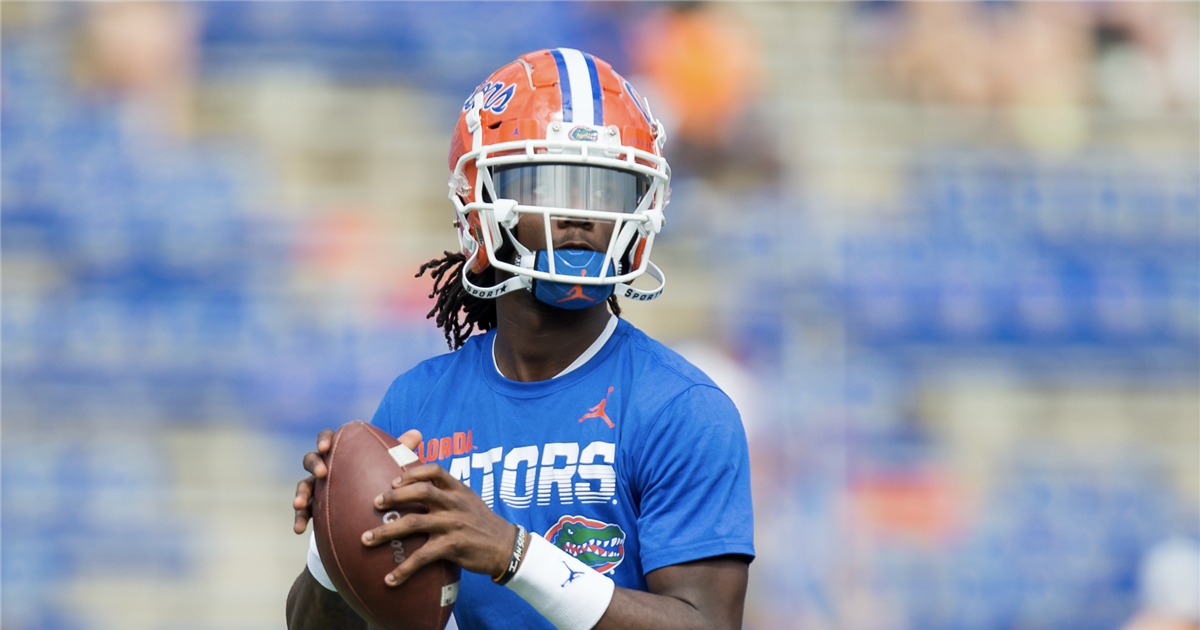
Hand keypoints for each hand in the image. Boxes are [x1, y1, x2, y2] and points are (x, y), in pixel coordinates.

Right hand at [292, 427, 422, 533]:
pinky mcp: (313, 507)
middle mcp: (325, 467)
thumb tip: (417, 434)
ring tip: (300, 504)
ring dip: (299, 493)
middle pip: (311, 459)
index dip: (325, 439)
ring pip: (303, 485)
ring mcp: (317, 488)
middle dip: (313, 463)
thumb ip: (398, 451)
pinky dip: (299, 519)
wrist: (362, 508)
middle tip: (321, 473)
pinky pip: (302, 512)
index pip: (330, 439)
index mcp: (340, 453)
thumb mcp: (386, 466)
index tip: (326, 447)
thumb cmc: (375, 478)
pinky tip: (298, 529)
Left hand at [360, 463, 515, 586]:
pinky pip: (422, 557)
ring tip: (366, 538)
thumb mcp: (471, 500)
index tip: (394, 480)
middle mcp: (454, 503)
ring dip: (386, 531)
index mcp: (459, 489)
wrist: (506, 547)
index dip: (412, 472)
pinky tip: (390, 578)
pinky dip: (404, 569)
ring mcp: (452, 524)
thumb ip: (450, 492)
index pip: (434, 470)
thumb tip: (425, 486)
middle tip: (375, 503)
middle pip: (420, 492)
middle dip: (393, 496)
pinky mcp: (452, 546)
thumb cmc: (484, 523)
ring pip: (413, 522)